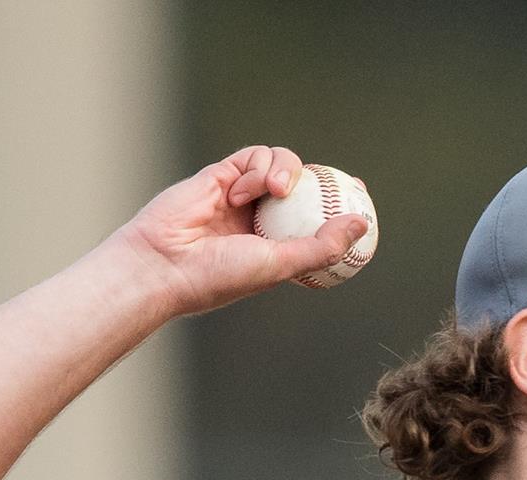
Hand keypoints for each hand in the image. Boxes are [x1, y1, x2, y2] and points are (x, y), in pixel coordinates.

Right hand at [107, 145, 370, 318]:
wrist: (165, 264)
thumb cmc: (220, 274)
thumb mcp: (281, 264)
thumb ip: (321, 246)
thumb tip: (360, 224)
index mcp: (275, 245)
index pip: (315, 220)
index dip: (339, 207)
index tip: (362, 200)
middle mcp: (260, 219)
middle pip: (303, 188)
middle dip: (325, 181)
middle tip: (347, 182)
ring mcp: (240, 195)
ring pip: (279, 165)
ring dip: (284, 171)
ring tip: (275, 191)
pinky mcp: (220, 175)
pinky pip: (251, 157)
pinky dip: (256, 168)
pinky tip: (245, 190)